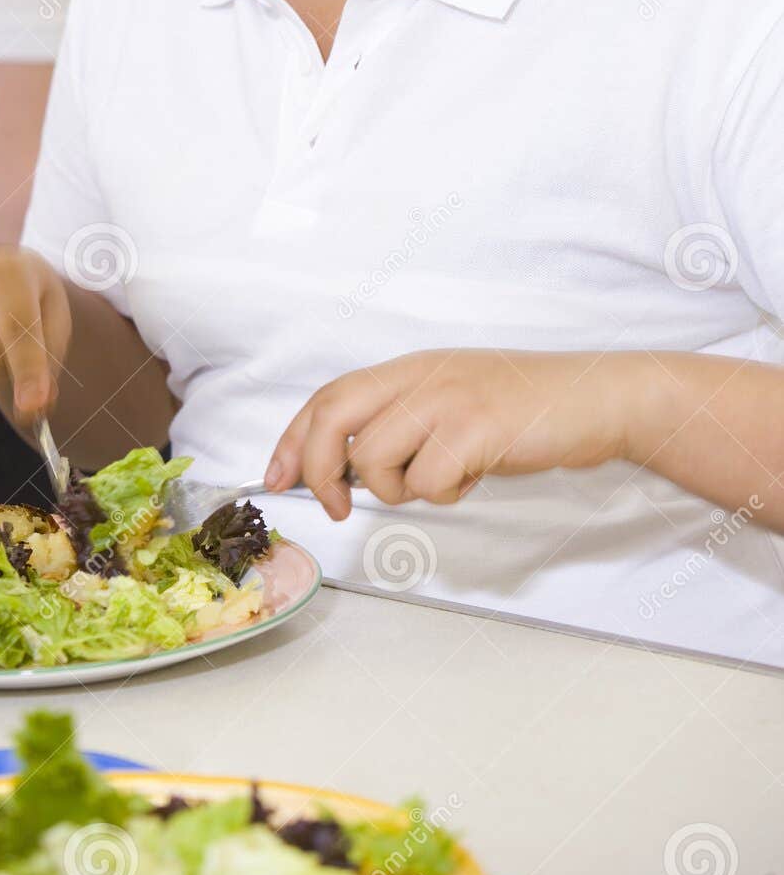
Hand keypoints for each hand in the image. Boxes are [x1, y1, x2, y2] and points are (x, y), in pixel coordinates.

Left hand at [266, 349, 649, 518]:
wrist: (597, 398)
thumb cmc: (526, 409)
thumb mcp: (453, 400)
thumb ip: (403, 420)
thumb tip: (347, 468)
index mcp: (411, 368)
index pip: (329, 395)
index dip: (294, 437)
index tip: (278, 477)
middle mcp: (421, 376)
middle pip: (333, 418)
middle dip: (319, 470)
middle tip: (335, 506)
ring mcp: (446, 399)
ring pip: (376, 459)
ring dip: (400, 488)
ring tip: (446, 476)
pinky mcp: (474, 429)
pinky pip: (427, 482)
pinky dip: (445, 494)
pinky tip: (476, 474)